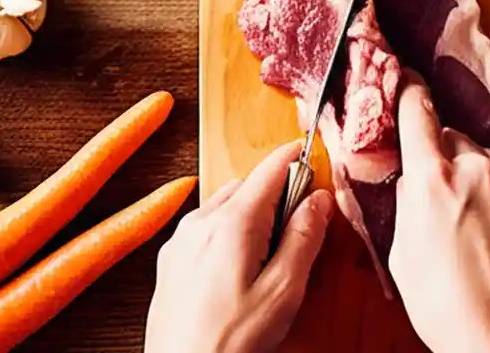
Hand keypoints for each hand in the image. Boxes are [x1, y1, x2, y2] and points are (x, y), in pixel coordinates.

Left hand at [145, 141, 334, 352]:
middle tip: (298, 233)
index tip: (312, 155)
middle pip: (247, 186)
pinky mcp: (169, 262)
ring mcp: (180, 241)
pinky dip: (227, 236)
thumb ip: (304, 239)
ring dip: (250, 217)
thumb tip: (320, 199)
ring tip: (267, 261)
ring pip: (224, 207)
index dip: (296, 159)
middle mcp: (200, 221)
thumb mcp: (283, 292)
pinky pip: (205, 230)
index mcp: (232, 222)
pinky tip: (237, 274)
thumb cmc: (231, 342)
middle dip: (276, 197)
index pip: (270, 168)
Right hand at [390, 74, 489, 352]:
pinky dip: (489, 192)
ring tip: (458, 219)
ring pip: (478, 156)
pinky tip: (481, 229)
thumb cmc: (445, 304)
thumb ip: (407, 202)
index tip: (403, 77)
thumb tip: (411, 182)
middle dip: (436, 155)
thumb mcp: (402, 251)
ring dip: (466, 173)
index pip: (417, 110)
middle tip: (428, 190)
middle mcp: (474, 169)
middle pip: (449, 136)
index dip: (408, 89)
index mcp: (431, 178)